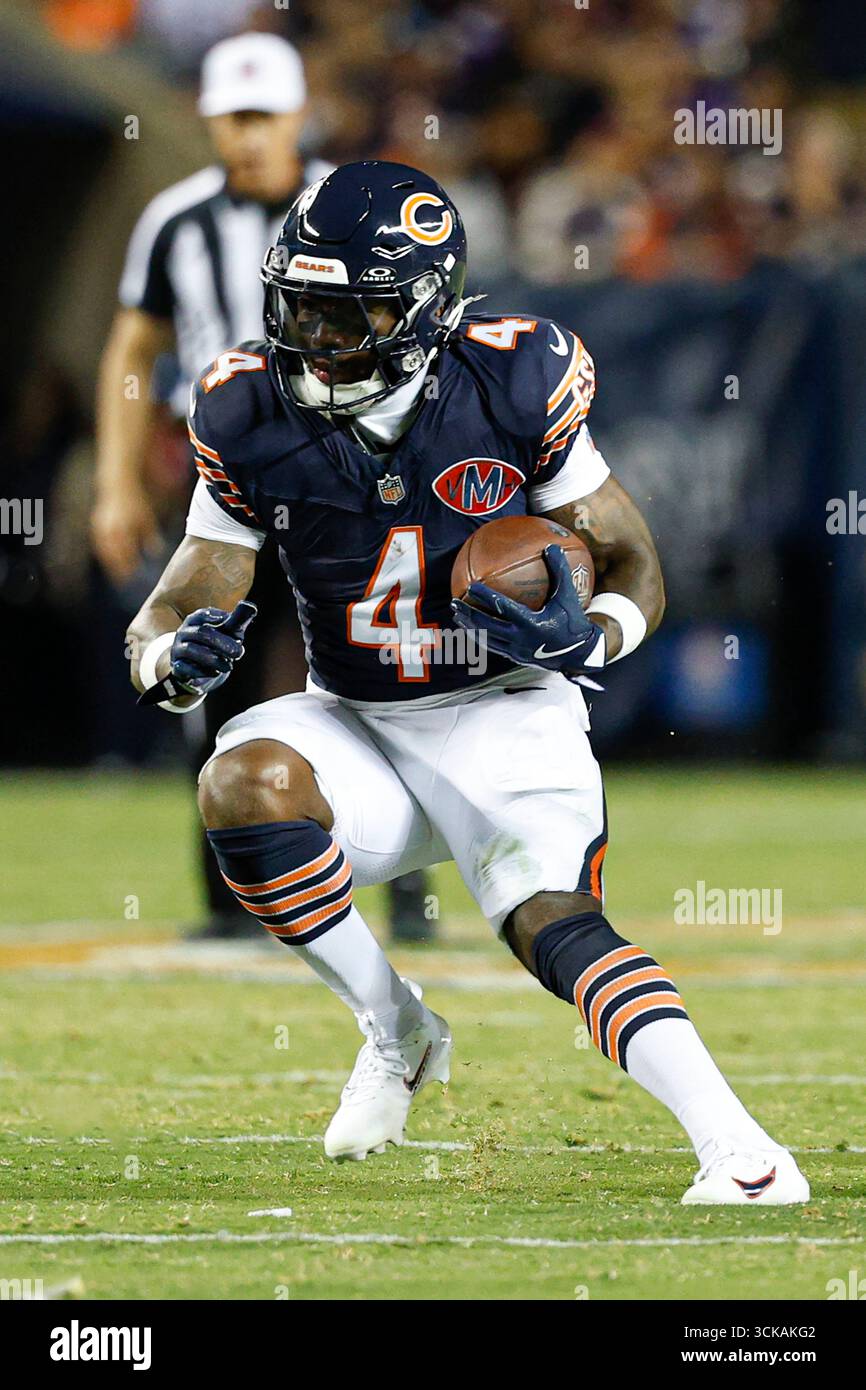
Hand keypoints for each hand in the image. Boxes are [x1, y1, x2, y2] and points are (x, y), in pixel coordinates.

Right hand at [91, 487, 161, 584]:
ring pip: (104, 549)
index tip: (133, 574)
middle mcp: (111, 527)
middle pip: (114, 552)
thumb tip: (156, 553)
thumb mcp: (146, 518)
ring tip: (116, 575)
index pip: (126, 549)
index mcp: (124, 526)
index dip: (129, 563)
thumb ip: (150, 536)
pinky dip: (104, 554)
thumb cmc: (136, 503)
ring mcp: (101, 525)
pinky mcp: (96, 524)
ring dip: (110, 563)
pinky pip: (99, 544)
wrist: (118, 485)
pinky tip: (110, 562)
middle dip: (118, 567)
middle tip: (123, 581)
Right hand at [169, 602, 257, 694]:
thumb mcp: (228, 632)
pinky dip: (202, 671)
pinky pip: (185, 668)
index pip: (203, 615)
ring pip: (192, 650)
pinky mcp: (177, 666)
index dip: (216, 618)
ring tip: (229, 666)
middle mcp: (184, 632)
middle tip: (239, 653)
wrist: (196, 666)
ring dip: (214, 659)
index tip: (230, 624)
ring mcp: (178, 649)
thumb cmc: (216, 643)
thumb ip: (238, 620)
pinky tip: (215, 673)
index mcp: (196, 619)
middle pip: (201, 633)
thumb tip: (251, 607)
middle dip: (222, 642)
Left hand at [451, 543, 605, 675]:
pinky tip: (472, 629)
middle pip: (487, 627)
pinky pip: (492, 646)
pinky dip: (480, 637)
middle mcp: (520, 639)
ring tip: (457, 616)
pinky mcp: (514, 657)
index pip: (503, 608)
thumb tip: (551, 546)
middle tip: (455, 602)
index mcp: (532, 624)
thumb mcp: (567, 597)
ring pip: (486, 639)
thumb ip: (559, 572)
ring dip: (470, 628)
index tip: (471, 586)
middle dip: (469, 615)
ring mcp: (516, 651)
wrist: (578, 654)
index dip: (486, 597)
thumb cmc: (573, 622)